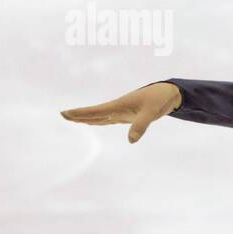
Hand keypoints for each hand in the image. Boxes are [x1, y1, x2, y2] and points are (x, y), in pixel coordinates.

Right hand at [60, 81, 180, 142]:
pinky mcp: (128, 115)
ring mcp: (122, 111)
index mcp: (119, 105)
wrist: (169, 93)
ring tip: (74, 119)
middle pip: (94, 113)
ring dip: (87, 118)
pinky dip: (100, 120)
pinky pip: (110, 119)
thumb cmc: (160, 99)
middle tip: (63, 115)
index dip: (80, 113)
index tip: (65, 113)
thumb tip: (131, 141)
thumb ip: (141, 125)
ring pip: (100, 116)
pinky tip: (95, 122)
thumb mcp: (152, 112)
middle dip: (79, 115)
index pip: (96, 111)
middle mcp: (118, 108)